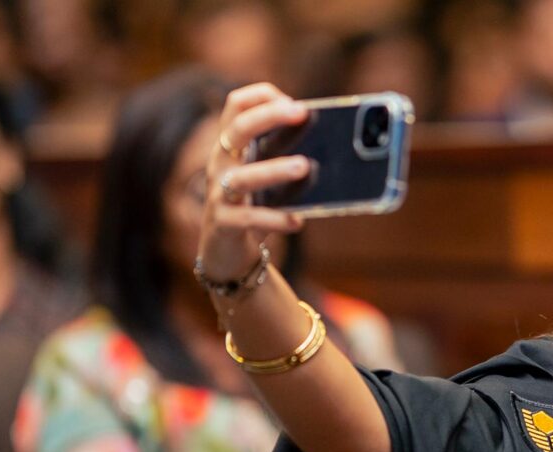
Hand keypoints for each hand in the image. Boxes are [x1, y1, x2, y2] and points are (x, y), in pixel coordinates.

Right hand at [198, 82, 310, 282]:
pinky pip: (250, 219)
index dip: (261, 96)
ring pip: (243, 177)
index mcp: (232, 147)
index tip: (293, 102)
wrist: (227, 254)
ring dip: (275, 169)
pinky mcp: (225, 224)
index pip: (235, 106)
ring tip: (305, 166)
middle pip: (237, 130)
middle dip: (268, 117)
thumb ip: (288, 157)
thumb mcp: (268, 178)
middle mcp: (221, 164)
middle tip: (300, 112)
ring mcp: (219, 194)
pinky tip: (297, 222)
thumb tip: (332, 140)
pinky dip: (275, 219)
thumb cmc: (254, 207)